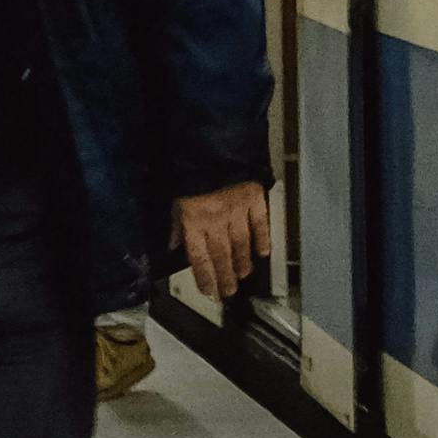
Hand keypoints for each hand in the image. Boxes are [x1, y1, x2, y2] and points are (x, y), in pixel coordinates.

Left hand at [173, 181, 265, 301]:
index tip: (209, 291)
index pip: (199, 257)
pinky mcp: (255, 198)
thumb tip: (174, 246)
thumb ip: (176, 224)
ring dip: (242, 262)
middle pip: (221, 255)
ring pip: (241, 243)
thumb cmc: (191, 173)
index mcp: (194, 220)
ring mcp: (237, 210)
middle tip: (229, 292)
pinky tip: (263, 252)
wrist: (213, 144)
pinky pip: (260, 223)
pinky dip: (262, 238)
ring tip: (242, 275)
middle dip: (225, 277)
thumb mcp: (176, 198)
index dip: (205, 277)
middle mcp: (216, 219)